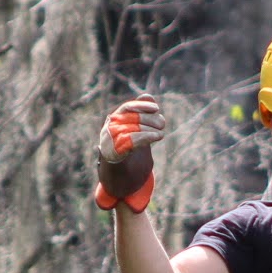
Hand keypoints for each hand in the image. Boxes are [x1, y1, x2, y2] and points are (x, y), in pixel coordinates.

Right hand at [94, 95, 164, 211]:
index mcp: (113, 121)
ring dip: (149, 129)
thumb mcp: (136, 131)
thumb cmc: (127, 151)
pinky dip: (146, 137)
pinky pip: (130, 141)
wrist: (117, 177)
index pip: (127, 108)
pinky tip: (157, 137)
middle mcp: (108, 129)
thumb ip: (141, 114)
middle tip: (163, 123)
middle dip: (150, 119)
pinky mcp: (113, 154)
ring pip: (131, 129)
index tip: (156, 108)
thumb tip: (148, 95)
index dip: (142, 106)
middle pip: (131, 118)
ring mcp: (108, 141)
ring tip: (161, 132)